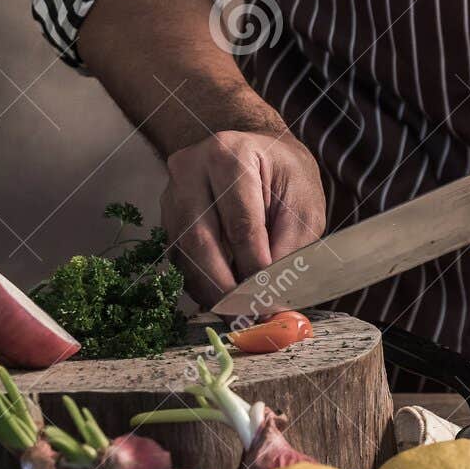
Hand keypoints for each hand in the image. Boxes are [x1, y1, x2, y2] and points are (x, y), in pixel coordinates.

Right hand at [161, 130, 326, 307]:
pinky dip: (200, 283)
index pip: (241, 224)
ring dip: (210, 290)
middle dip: (225, 287)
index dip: (255, 269)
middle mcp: (190, 170)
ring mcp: (172, 193)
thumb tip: (276, 294)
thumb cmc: (285, 176)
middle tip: (248, 317)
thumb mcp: (303, 203)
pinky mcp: (166, 215)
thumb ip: (291, 246)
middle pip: (201, 241)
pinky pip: (178, 257)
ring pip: (183, 253)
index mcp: (230, 156)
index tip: (269, 301)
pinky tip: (221, 300)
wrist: (257, 151)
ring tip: (237, 317)